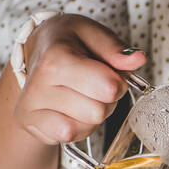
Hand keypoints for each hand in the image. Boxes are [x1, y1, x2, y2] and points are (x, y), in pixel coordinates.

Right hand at [14, 13, 145, 146]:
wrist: (36, 51)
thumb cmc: (67, 41)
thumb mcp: (92, 32)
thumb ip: (115, 48)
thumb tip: (137, 60)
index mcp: (56, 57)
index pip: (107, 88)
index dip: (118, 82)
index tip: (109, 72)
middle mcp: (39, 84)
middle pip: (99, 111)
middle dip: (106, 99)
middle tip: (93, 83)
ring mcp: (32, 107)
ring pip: (87, 126)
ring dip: (93, 113)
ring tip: (81, 93)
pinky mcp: (31, 123)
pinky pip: (71, 136)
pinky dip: (79, 126)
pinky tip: (71, 108)